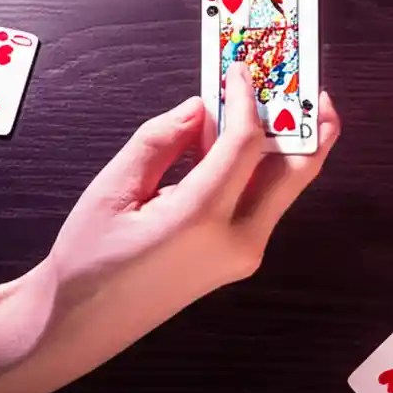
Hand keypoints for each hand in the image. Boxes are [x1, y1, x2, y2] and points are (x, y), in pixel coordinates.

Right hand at [41, 63, 339, 371]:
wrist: (81, 323)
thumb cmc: (88, 261)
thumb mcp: (113, 189)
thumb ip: (160, 140)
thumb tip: (200, 108)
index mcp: (200, 220)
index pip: (247, 143)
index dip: (248, 98)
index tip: (239, 68)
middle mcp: (235, 241)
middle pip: (297, 171)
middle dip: (311, 124)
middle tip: (309, 86)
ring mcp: (244, 254)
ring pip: (287, 187)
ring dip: (288, 143)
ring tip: (279, 104)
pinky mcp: (240, 258)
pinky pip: (264, 201)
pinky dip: (263, 166)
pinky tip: (239, 140)